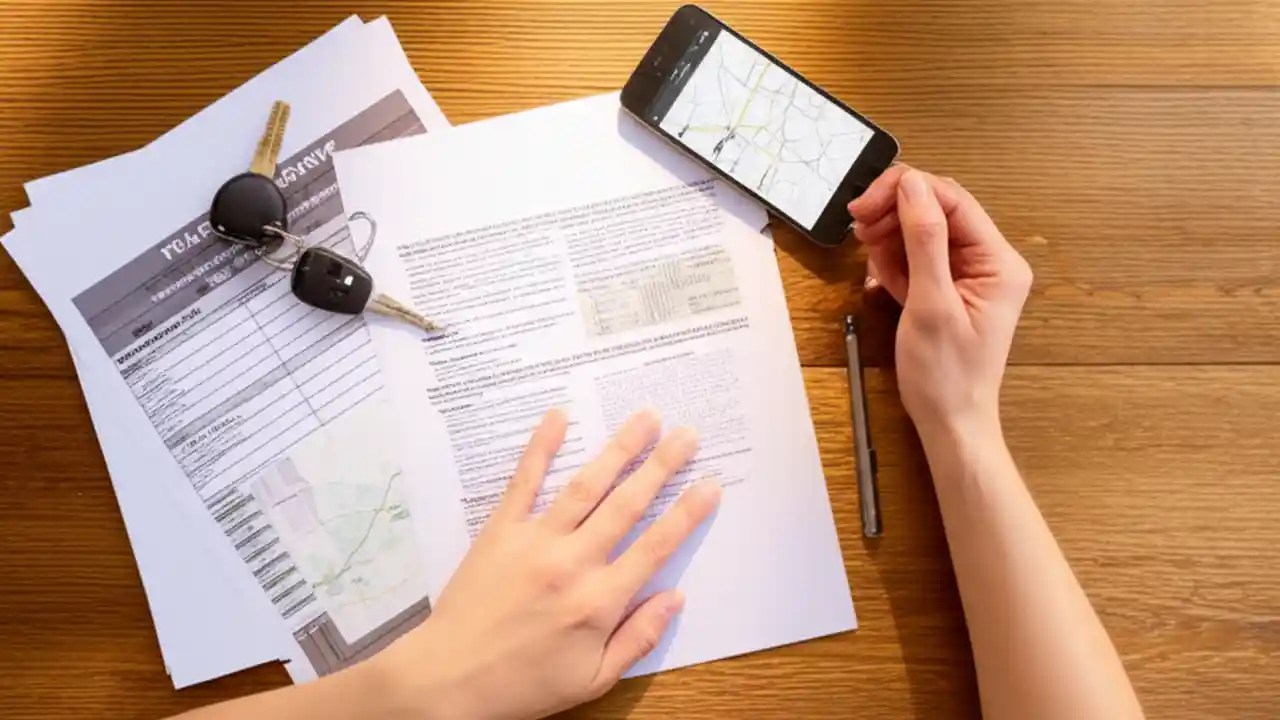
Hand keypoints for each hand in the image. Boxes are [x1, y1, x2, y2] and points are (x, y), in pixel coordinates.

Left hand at [372, 409, 720, 719]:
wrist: (449, 680)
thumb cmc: (523, 686)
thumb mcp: (592, 680)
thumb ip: (638, 638)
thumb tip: (675, 598)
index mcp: (599, 602)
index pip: (656, 547)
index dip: (687, 513)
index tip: (711, 484)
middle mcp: (573, 563)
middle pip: (628, 505)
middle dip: (662, 466)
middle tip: (688, 434)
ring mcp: (535, 541)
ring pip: (586, 486)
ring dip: (619, 449)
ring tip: (646, 417)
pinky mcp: (501, 531)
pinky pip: (524, 482)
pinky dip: (541, 447)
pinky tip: (558, 417)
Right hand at [848, 167, 1032, 437]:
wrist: (949, 423)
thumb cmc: (945, 375)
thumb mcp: (930, 304)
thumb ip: (923, 240)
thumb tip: (911, 185)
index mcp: (999, 261)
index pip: (952, 199)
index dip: (906, 191)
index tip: (863, 206)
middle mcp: (990, 260)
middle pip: (937, 209)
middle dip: (895, 214)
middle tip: (858, 230)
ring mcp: (969, 274)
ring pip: (923, 230)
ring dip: (891, 239)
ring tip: (873, 267)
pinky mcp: (949, 287)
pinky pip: (918, 256)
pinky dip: (894, 262)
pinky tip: (883, 281)